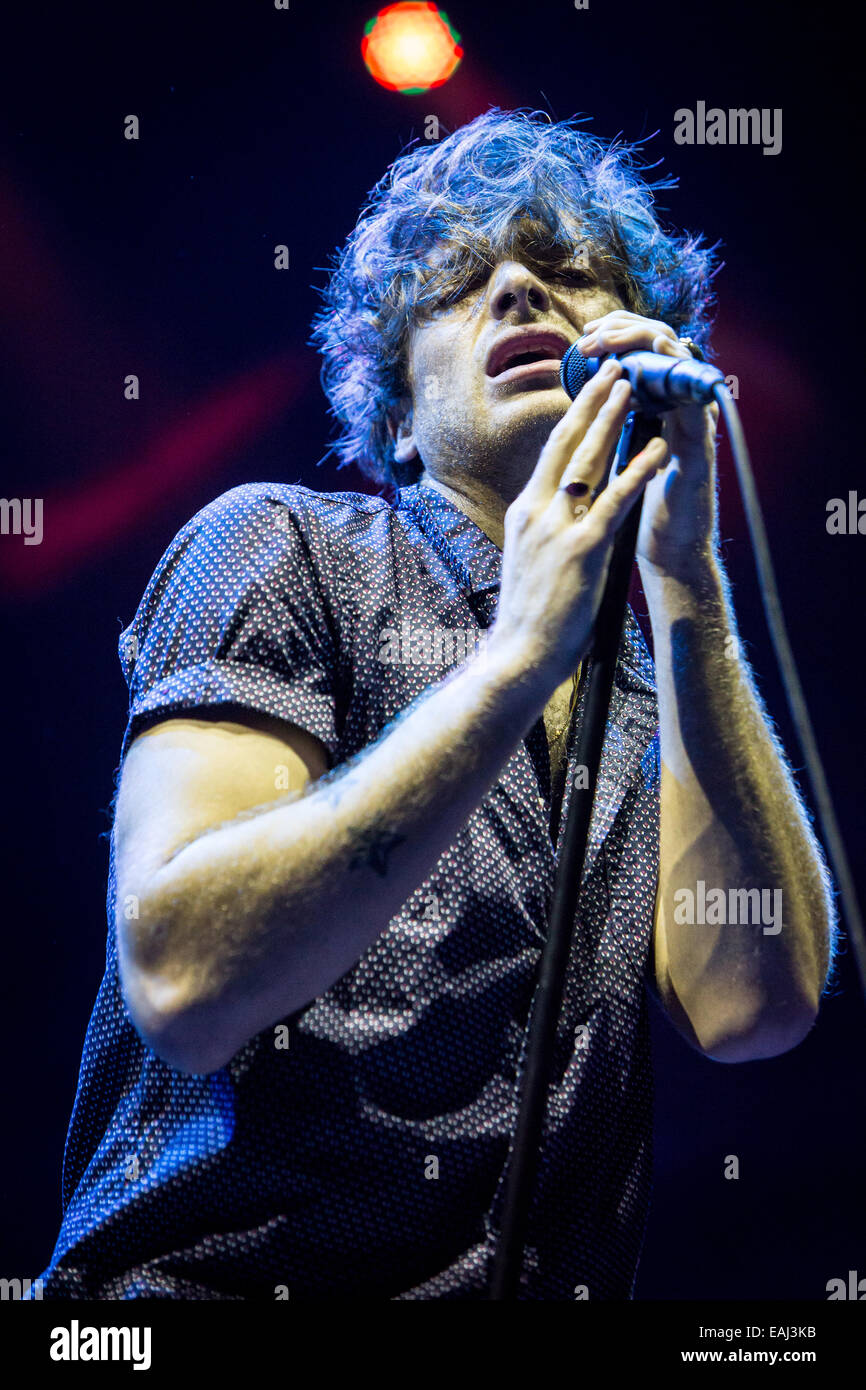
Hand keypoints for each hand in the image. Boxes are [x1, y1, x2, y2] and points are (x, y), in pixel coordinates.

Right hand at [489, 357, 669, 692]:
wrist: (518, 656)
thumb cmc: (528, 619)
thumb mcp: (531, 563)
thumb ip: (545, 532)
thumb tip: (562, 516)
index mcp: (525, 512)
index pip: (551, 454)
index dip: (573, 419)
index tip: (590, 391)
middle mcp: (536, 510)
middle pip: (566, 443)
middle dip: (592, 401)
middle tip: (612, 368)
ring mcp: (557, 528)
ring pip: (589, 460)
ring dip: (613, 419)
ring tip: (632, 386)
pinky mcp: (581, 549)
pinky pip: (615, 500)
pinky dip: (639, 470)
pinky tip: (657, 448)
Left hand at [577, 310, 718, 578]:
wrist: (673, 559)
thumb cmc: (644, 515)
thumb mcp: (618, 464)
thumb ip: (611, 435)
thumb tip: (585, 412)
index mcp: (656, 414)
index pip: (642, 356)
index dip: (618, 336)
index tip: (585, 337)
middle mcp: (680, 414)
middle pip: (664, 349)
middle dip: (627, 332)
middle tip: (593, 335)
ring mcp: (695, 430)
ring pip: (681, 368)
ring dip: (647, 347)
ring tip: (614, 342)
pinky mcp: (701, 454)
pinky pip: (695, 409)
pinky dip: (679, 383)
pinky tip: (658, 366)